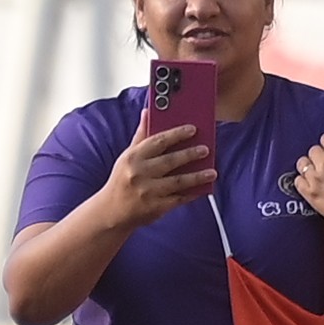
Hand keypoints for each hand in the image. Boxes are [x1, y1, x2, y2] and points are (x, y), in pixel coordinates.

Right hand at [103, 123, 217, 227]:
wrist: (111, 212)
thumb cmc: (122, 180)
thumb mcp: (127, 156)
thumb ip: (141, 136)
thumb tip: (147, 112)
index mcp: (133, 158)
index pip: (157, 141)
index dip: (176, 134)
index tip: (192, 129)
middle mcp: (140, 174)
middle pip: (170, 160)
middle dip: (190, 154)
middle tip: (206, 149)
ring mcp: (148, 192)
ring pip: (178, 181)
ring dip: (197, 176)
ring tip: (212, 171)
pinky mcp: (156, 207)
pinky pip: (178, 199)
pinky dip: (192, 193)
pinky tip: (202, 188)